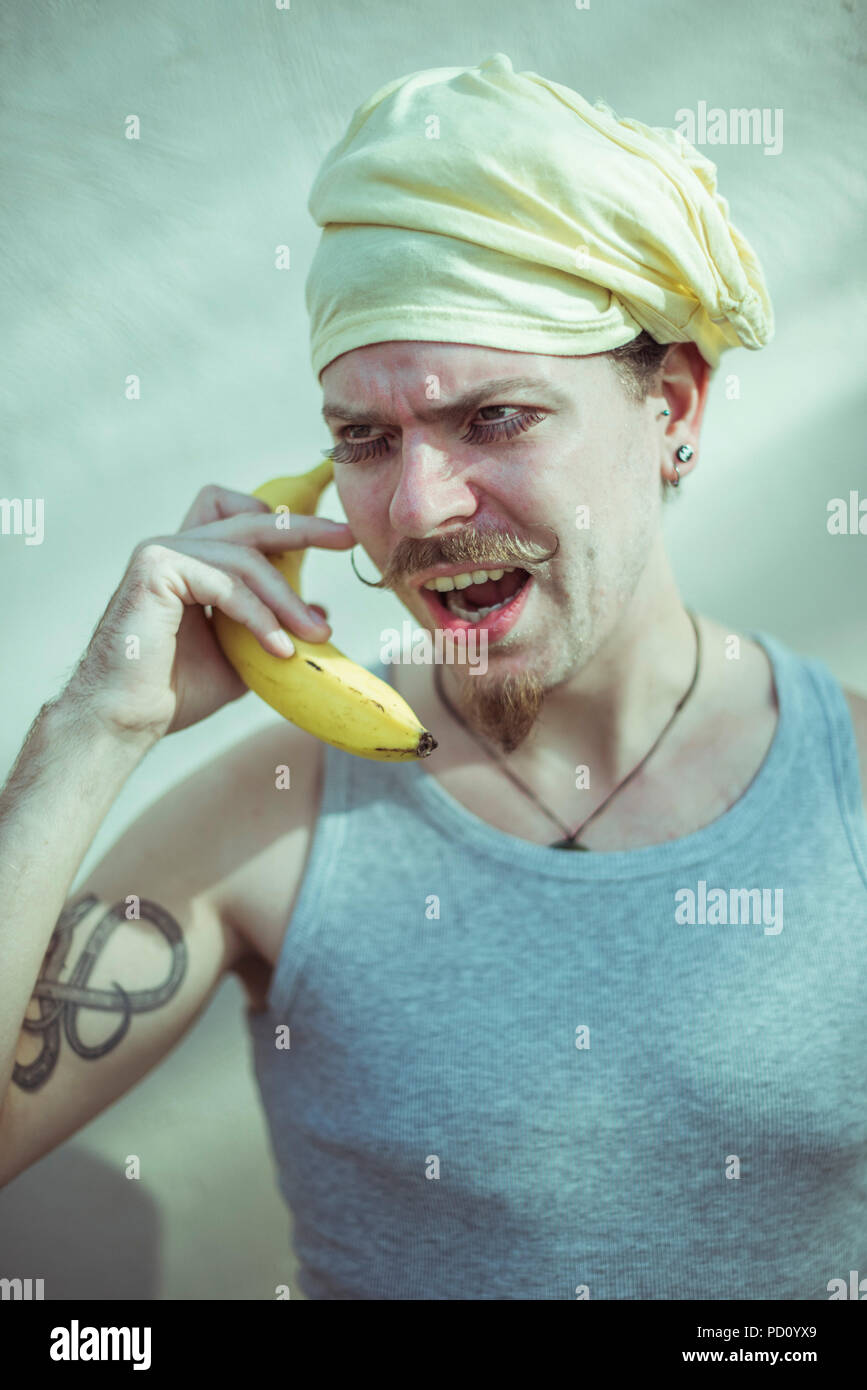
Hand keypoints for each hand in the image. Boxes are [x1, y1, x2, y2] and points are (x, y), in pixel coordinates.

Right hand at [63, 483, 354, 740]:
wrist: (125, 720)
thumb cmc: (174, 692)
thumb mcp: (241, 656)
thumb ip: (273, 629)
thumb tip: (320, 615)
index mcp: (193, 560)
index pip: (243, 516)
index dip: (287, 519)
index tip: (337, 536)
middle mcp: (175, 546)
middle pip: (250, 519)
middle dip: (303, 528)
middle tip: (345, 538)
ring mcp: (161, 552)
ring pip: (244, 557)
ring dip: (286, 597)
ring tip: (314, 636)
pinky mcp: (153, 568)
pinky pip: (224, 583)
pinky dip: (258, 616)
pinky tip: (279, 648)